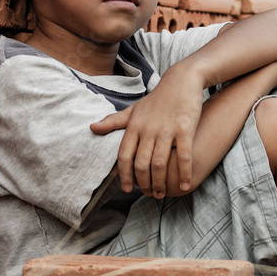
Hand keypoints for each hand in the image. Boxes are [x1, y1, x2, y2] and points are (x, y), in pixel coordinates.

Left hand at [90, 70, 204, 197]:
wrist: (181, 80)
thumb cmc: (157, 98)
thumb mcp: (133, 109)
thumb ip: (113, 121)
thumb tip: (91, 128)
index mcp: (134, 126)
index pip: (124, 156)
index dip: (123, 175)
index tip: (127, 189)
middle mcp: (148, 129)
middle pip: (141, 164)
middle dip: (143, 184)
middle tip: (148, 195)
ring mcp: (167, 130)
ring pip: (160, 164)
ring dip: (160, 183)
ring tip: (161, 194)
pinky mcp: (185, 129)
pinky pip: (184, 156)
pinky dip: (184, 173)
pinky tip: (185, 185)